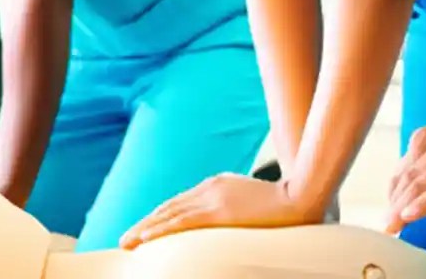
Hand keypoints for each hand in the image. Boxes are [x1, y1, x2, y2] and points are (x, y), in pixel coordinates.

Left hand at [119, 173, 322, 249]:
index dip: (159, 216)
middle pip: (168, 207)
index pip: (180, 202)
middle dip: (145, 223)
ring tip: (127, 242)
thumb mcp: (251, 199)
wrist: (299, 196)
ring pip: (168, 215)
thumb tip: (228, 218)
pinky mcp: (217, 212)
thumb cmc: (282, 202)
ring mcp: (212, 198)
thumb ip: (234, 204)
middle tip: (126, 239)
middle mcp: (209, 188)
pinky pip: (180, 222)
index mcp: (216, 183)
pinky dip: (159, 230)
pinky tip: (145, 238)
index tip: (144, 229)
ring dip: (145, 229)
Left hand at [386, 109, 425, 233]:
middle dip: (395, 199)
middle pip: (411, 173)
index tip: (392, 205)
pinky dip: (421, 205)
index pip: (413, 161)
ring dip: (401, 207)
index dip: (398, 184)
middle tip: (384, 222)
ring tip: (389, 226)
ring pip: (420, 183)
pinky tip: (408, 217)